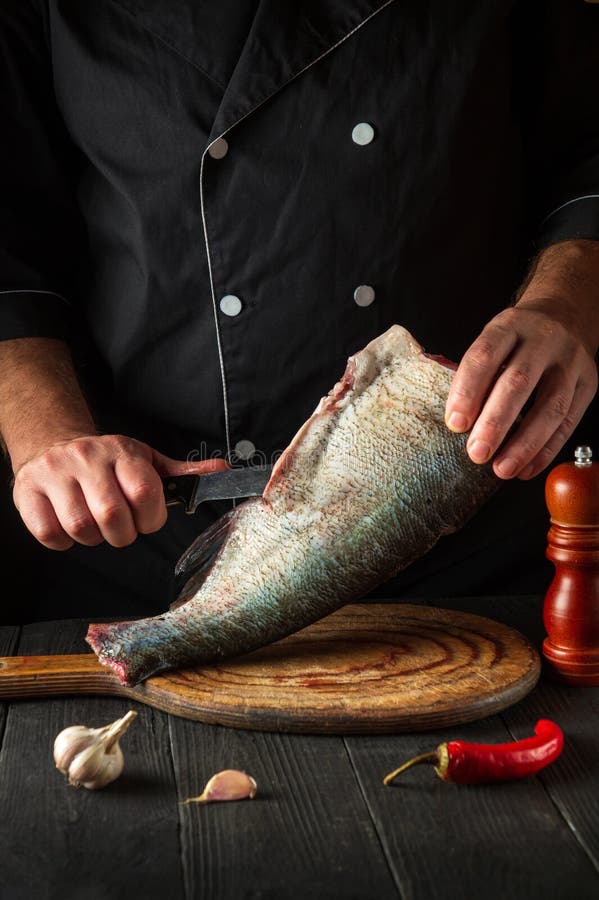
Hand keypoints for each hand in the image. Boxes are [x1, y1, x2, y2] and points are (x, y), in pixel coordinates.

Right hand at [12, 434, 228, 549]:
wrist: (54, 441)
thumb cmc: (108, 461)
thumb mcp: (147, 460)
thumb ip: (183, 473)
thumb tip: (225, 470)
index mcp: (122, 453)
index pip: (144, 492)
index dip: (151, 518)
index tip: (146, 519)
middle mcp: (87, 459)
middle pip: (111, 515)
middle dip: (122, 534)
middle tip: (121, 529)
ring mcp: (55, 474)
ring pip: (79, 527)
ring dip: (92, 539)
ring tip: (95, 527)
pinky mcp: (27, 491)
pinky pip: (47, 533)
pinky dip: (62, 542)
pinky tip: (69, 530)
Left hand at [445, 299, 597, 479]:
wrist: (567, 314)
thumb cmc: (519, 337)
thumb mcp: (495, 339)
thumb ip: (479, 373)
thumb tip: (460, 422)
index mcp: (509, 325)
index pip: (484, 356)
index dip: (468, 391)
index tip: (455, 423)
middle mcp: (543, 339)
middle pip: (519, 382)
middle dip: (496, 422)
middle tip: (477, 453)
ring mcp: (570, 361)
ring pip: (551, 406)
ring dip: (525, 443)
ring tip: (502, 468)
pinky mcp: (589, 382)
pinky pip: (569, 421)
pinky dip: (547, 449)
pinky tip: (527, 468)